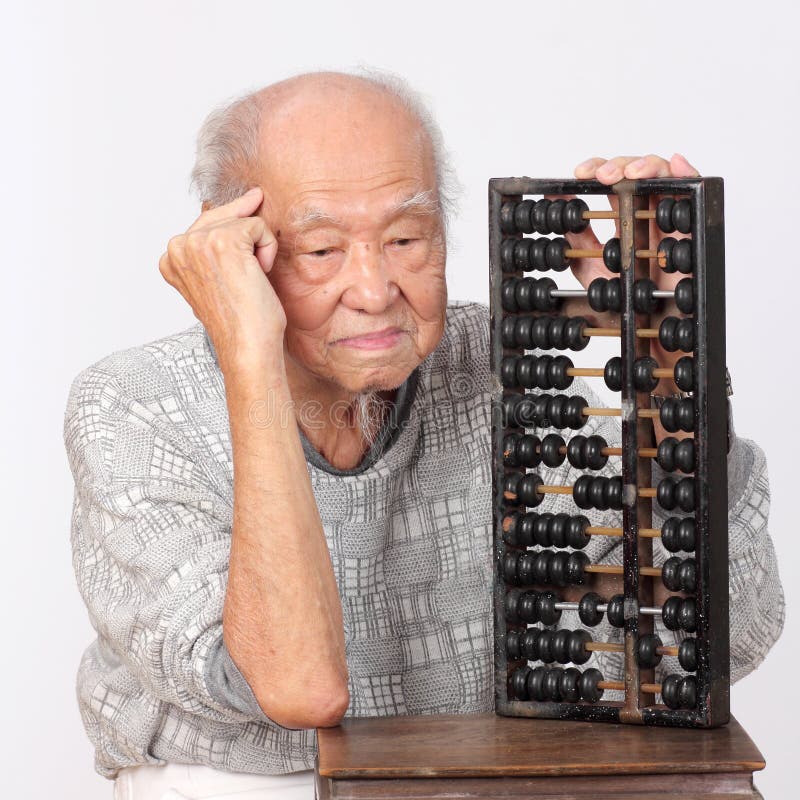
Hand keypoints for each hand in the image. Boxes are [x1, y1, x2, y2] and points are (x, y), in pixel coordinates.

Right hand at [159, 187, 284, 373]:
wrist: (248, 347)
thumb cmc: (243, 320)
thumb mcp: (221, 277)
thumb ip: (218, 244)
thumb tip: (249, 198)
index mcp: (170, 259)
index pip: (207, 224)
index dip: (233, 239)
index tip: (236, 266)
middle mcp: (177, 247)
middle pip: (225, 216)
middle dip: (246, 244)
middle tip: (246, 280)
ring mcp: (196, 242)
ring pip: (243, 220)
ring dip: (258, 250)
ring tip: (250, 280)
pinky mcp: (221, 240)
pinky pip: (259, 225)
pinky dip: (268, 250)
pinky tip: (258, 275)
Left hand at [568, 154, 699, 441]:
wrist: (652, 344)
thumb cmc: (627, 312)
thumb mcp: (592, 277)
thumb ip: (576, 248)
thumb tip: (554, 213)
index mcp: (620, 224)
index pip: (607, 185)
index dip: (592, 171)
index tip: (574, 177)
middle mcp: (645, 219)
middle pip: (634, 174)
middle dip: (614, 166)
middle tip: (597, 178)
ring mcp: (669, 224)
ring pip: (663, 177)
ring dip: (644, 165)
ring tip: (627, 173)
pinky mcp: (690, 234)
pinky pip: (695, 197)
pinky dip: (686, 174)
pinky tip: (674, 164)